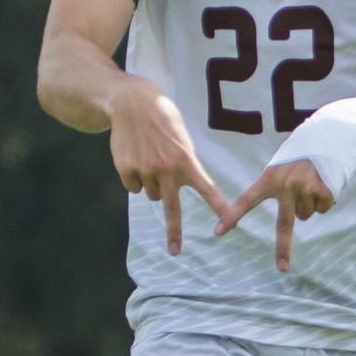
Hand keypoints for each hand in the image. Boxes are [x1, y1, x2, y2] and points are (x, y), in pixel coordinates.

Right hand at [107, 81, 228, 256]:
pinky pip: (133, 187)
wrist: (131, 103)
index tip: (229, 223)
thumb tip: (172, 191)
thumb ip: (183, 163)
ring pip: (152, 194)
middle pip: (172, 208)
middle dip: (174, 233)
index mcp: (187, 160)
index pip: (207, 189)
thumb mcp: (181, 138)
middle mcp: (167, 169)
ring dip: (153, 184)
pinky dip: (134, 178)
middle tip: (175, 252)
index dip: (219, 207)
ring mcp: (146, 171)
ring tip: (150, 158)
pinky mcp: (127, 170)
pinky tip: (134, 157)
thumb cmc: (162, 119)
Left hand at [215, 160, 334, 273]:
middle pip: (284, 224)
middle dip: (283, 249)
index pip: (246, 200)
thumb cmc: (300, 155)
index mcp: (269, 178)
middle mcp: (285, 184)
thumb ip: (280, 190)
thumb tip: (298, 220)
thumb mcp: (282, 168)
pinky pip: (323, 209)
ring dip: (310, 204)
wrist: (329, 136)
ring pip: (306, 215)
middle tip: (282, 269)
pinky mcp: (323, 188)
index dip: (232, 216)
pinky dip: (325, 200)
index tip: (218, 232)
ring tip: (312, 182)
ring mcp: (305, 187)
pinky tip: (324, 183)